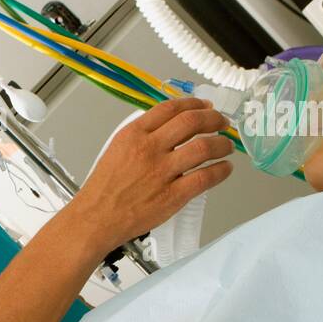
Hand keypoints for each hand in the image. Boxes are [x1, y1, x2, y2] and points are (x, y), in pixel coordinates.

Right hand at [67, 97, 232, 255]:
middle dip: (214, 119)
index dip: (193, 103)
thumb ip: (142, 137)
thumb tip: (170, 129)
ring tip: (227, 146)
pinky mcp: (173, 195)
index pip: (170, 108)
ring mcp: (162, 172)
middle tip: (222, 123)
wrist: (96, 218)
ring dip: (222, 144)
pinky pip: (205, 177)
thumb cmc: (104, 188)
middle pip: (192, 122)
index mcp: (133, 134)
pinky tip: (225, 168)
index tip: (205, 106)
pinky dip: (221, 171)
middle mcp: (149, 148)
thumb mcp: (116, 149)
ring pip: (204, 147)